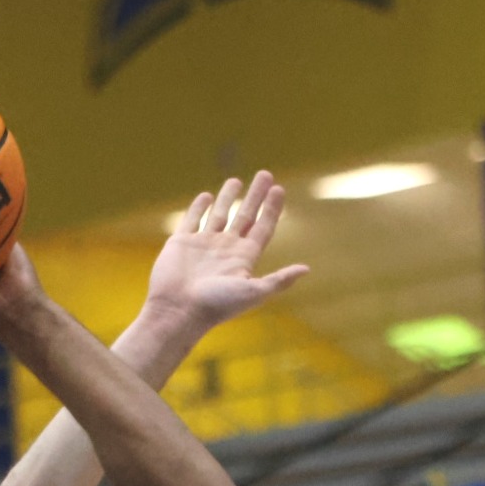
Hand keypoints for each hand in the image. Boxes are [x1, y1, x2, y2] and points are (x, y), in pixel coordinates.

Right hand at [143, 171, 308, 341]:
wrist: (178, 311)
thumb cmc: (216, 305)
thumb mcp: (253, 292)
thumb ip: (279, 280)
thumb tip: (306, 269)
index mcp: (244, 258)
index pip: (262, 227)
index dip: (272, 209)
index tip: (279, 189)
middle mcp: (225, 249)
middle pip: (245, 216)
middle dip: (255, 196)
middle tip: (265, 174)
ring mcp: (203, 245)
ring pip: (219, 215)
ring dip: (228, 197)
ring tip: (235, 180)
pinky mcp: (181, 243)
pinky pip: (192, 220)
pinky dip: (198, 207)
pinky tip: (206, 196)